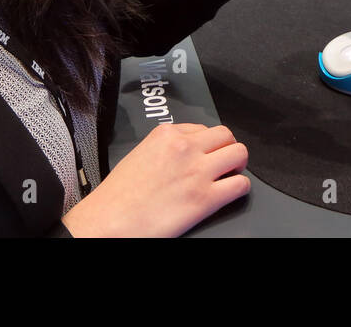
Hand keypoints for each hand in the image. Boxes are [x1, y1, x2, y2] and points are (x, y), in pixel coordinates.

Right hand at [61, 123, 249, 236]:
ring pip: (239, 153)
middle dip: (227, 149)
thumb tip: (183, 152)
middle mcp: (185, 148)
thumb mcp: (140, 154)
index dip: (208, 144)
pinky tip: (229, 193)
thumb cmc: (118, 195)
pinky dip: (240, 188)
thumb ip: (165, 148)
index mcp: (166, 134)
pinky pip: (240, 185)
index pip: (203, 128)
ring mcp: (198, 172)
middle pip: (226, 136)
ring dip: (238, 164)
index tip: (206, 153)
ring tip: (230, 175)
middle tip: (223, 163)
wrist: (109, 221)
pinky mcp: (205, 198)